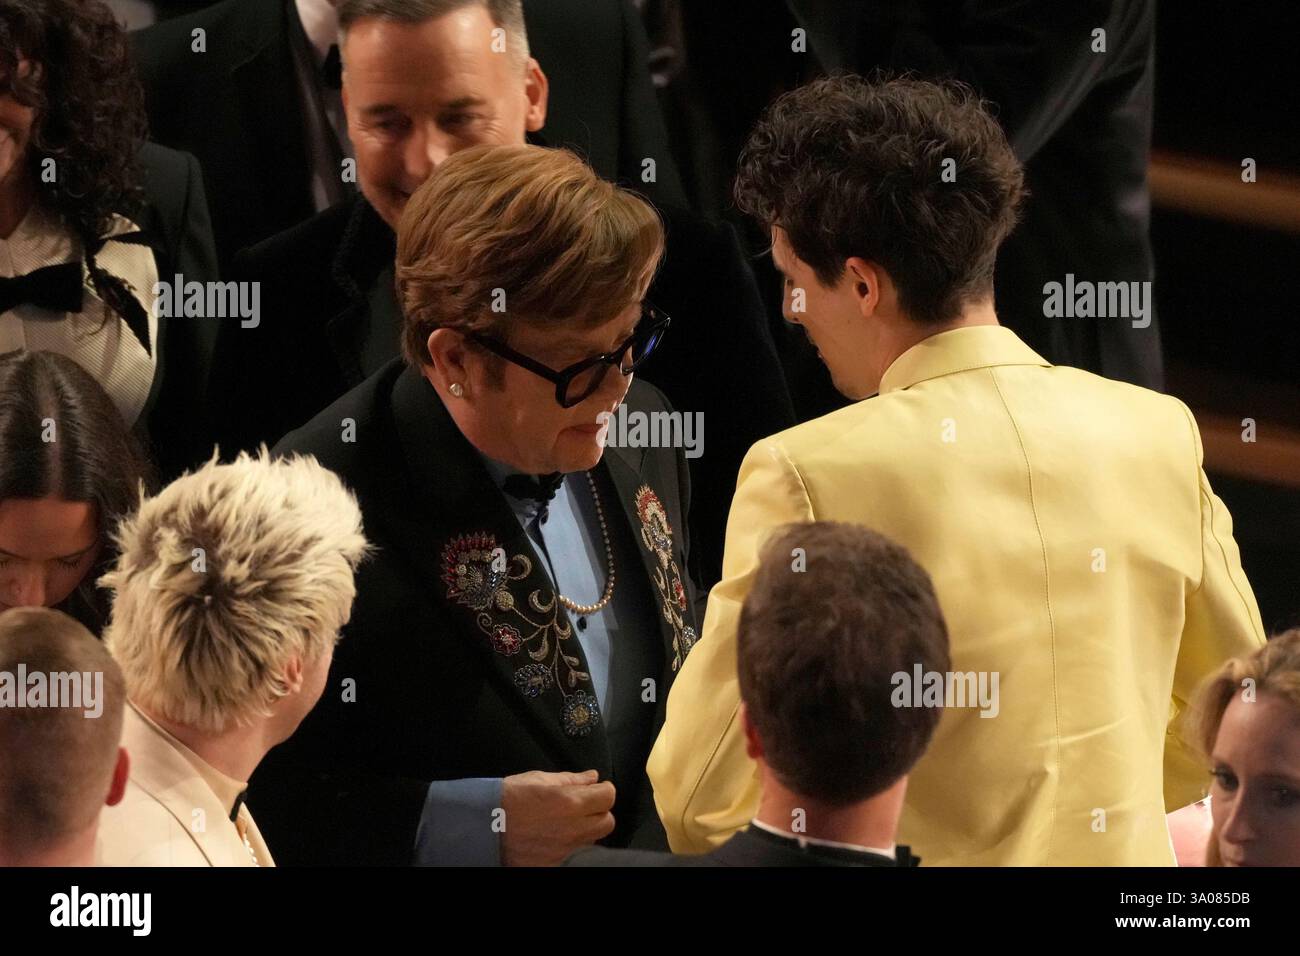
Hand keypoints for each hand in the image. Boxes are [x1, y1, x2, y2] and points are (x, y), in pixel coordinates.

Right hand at [500, 769, 615, 865]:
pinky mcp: (555, 864)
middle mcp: (573, 829)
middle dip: (598, 811)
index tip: (596, 789)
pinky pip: (576, 855)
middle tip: (583, 806)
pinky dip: (572, 847)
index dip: (603, 790)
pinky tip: (557, 838)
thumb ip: (571, 779)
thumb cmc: (509, 798)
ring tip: (566, 823)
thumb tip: (593, 777)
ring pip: (593, 840)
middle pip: (607, 821)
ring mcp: (565, 850)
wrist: (483, 825)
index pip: (608, 796)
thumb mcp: (540, 779)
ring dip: (586, 830)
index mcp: (570, 803)